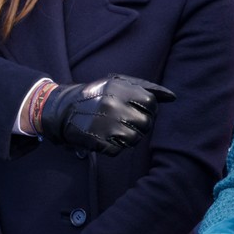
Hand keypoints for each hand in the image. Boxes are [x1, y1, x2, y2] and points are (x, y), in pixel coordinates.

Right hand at [38, 74, 175, 156]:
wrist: (61, 109)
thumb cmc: (95, 95)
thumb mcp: (117, 82)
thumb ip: (146, 87)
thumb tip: (172, 97)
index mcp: (119, 88)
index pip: (151, 103)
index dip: (148, 110)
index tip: (138, 111)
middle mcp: (113, 104)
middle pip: (145, 123)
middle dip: (139, 125)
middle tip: (126, 122)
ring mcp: (104, 124)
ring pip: (134, 139)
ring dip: (128, 138)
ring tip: (115, 130)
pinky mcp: (96, 141)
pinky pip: (118, 150)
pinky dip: (114, 147)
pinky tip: (105, 138)